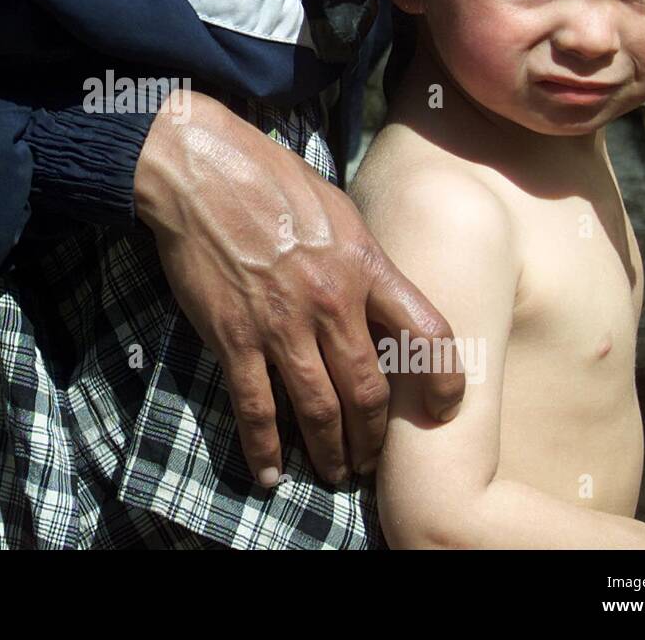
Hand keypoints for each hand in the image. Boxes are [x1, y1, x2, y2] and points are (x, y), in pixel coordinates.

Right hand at [134, 90, 463, 486]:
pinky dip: (264, 447)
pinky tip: (270, 471)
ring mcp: (282, 323)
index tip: (444, 409)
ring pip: (319, 409)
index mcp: (365, 266)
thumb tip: (377, 292)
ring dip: (330, 452)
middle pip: (369, 390)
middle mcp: (332, 302)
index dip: (445, 380)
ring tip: (333, 474)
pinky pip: (256, 406)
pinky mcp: (235, 337)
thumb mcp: (337, 208)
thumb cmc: (269, 178)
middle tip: (369, 460)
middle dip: (373, 438)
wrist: (200, 170)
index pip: (428, 333)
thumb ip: (362, 257)